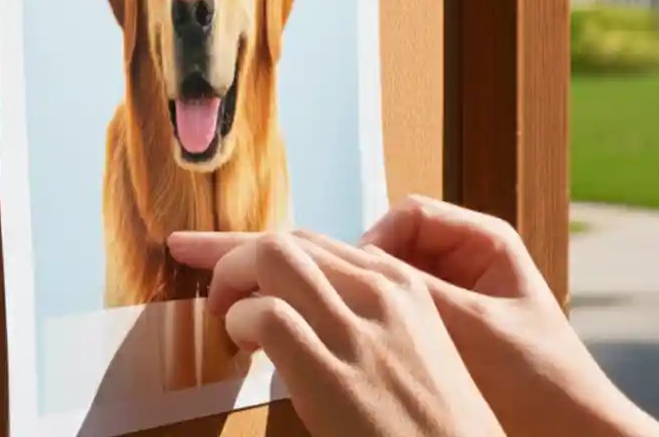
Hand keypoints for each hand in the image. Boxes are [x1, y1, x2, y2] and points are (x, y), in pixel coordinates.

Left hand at [168, 229, 503, 436]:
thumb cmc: (439, 424)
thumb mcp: (417, 347)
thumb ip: (373, 318)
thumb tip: (315, 310)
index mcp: (404, 285)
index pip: (318, 241)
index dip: (266, 248)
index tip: (233, 260)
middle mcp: (382, 293)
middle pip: (290, 240)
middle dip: (237, 255)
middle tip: (219, 294)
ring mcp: (357, 329)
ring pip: (272, 258)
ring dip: (233, 281)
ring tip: (228, 320)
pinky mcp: (331, 373)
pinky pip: (264, 316)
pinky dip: (239, 323)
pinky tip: (246, 347)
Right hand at [361, 196, 658, 436]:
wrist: (571, 434)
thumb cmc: (543, 379)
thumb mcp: (475, 328)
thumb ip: (418, 292)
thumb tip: (356, 265)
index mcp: (486, 241)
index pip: (410, 215)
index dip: (376, 240)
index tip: (353, 279)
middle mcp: (469, 261)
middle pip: (398, 248)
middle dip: (373, 276)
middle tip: (349, 310)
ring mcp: (458, 297)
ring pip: (397, 285)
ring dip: (379, 305)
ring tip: (363, 333)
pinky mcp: (449, 332)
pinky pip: (405, 318)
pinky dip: (388, 329)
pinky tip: (380, 353)